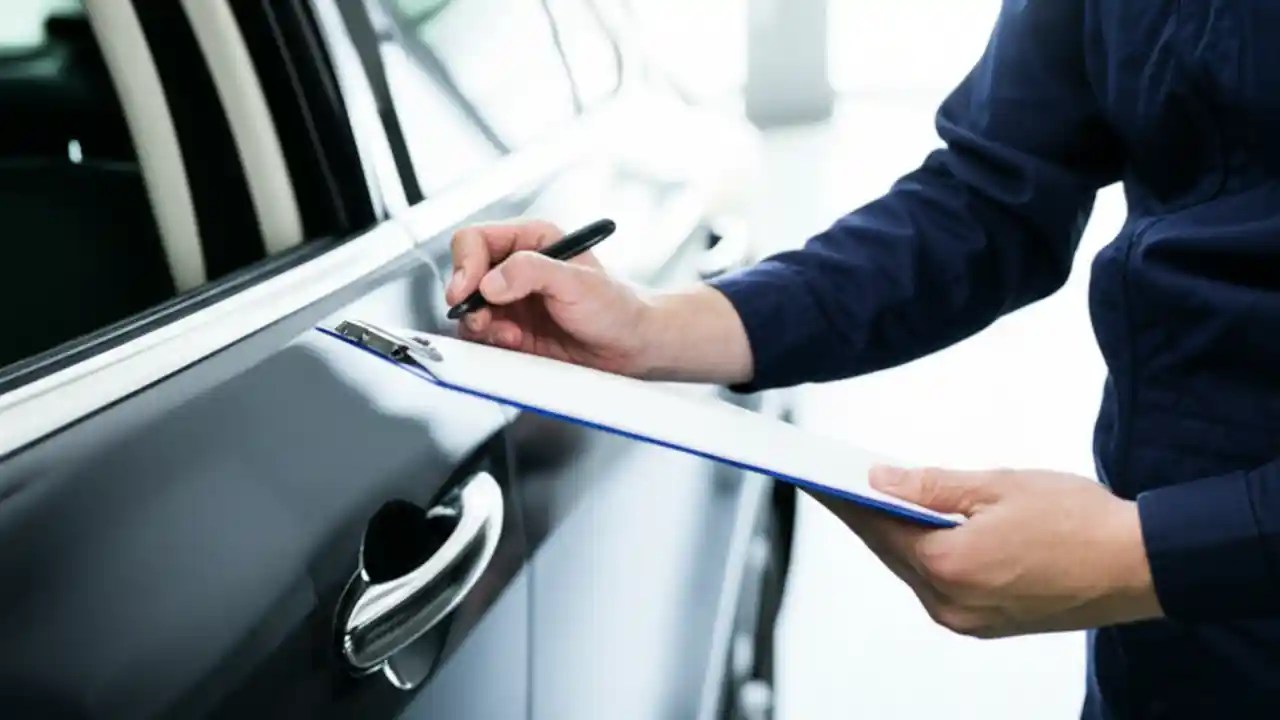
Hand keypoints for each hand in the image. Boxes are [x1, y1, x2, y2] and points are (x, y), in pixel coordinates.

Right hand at [446, 220, 755, 383]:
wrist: (633, 346)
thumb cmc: (615, 306)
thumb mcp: (577, 282)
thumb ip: (532, 273)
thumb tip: (491, 282)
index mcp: (530, 241)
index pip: (475, 240)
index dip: (465, 263)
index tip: (469, 289)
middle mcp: (515, 268)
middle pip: (463, 275)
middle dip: (467, 298)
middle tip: (481, 316)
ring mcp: (511, 302)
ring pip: (468, 309)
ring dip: (479, 323)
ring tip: (507, 334)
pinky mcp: (511, 331)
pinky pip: (481, 335)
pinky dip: (490, 342)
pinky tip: (514, 343)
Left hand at [815, 466, 1163, 637]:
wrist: (1139, 566)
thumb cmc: (1079, 520)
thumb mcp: (998, 486)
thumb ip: (931, 485)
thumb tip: (879, 478)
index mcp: (949, 565)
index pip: (876, 524)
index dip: (842, 496)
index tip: (815, 474)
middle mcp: (951, 603)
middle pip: (889, 550)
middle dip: (861, 513)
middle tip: (834, 481)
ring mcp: (967, 619)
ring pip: (911, 569)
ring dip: (892, 535)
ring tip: (870, 498)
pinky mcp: (985, 624)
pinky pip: (936, 585)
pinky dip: (922, 555)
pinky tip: (917, 530)